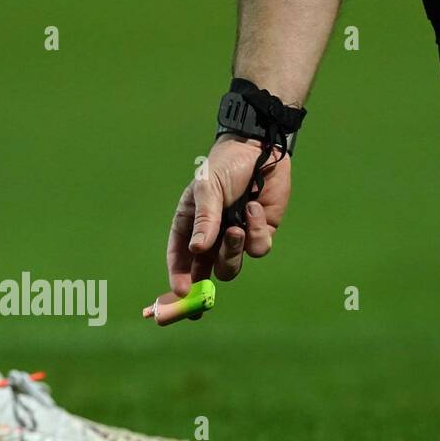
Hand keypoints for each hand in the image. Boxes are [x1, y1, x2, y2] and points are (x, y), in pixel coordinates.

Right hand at [166, 135, 291, 295]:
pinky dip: (257, 231)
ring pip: (231, 265)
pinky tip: (254, 208)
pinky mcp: (260, 234)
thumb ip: (204, 219)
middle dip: (203, 284)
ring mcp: (236, 238)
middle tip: (204, 290)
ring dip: (233, 251)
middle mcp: (211, 237)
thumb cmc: (225, 166)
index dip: (178, 276)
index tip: (181, 290)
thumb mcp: (207, 187)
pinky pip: (258, 249)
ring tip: (236, 228)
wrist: (261, 150)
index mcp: (190, 226)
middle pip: (204, 273)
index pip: (180, 257)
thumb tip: (197, 250)